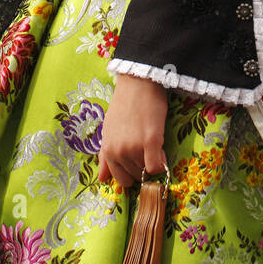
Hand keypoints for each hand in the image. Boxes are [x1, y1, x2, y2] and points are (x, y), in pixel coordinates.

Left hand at [98, 72, 168, 188]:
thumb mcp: (109, 131)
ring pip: (148, 171)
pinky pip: (157, 166)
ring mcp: (134, 147)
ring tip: (152, 142)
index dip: (132, 173)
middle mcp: (118, 152)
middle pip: (136, 176)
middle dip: (142, 166)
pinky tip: (160, 148)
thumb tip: (101, 180)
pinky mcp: (150, 141)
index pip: (121, 179)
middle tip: (146, 148)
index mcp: (107, 150)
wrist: (137, 84)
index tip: (137, 162)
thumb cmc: (123, 105)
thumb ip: (104, 157)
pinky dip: (161, 162)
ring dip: (153, 161)